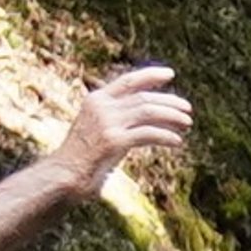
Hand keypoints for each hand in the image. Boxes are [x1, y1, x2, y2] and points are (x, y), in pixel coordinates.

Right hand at [52, 66, 192, 195]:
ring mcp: (106, 123)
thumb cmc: (82, 158)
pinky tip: (177, 142)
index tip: (170, 74)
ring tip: (187, 123)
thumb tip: (145, 115)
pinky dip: (165, 136)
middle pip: (143, 97)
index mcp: (96, 99)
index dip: (150, 75)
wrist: (62, 176)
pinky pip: (147, 134)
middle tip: (187, 109)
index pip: (128, 81)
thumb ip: (116, 118)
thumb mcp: (96, 129)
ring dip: (171, 116)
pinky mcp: (113, 142)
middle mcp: (101, 107)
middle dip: (169, 102)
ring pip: (148, 112)